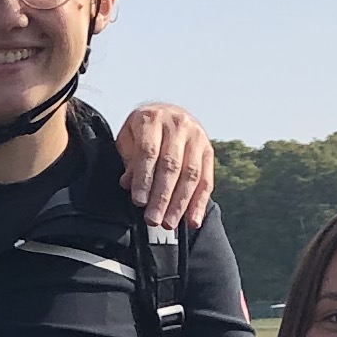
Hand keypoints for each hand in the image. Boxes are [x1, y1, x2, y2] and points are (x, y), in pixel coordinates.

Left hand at [112, 103, 213, 231]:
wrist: (168, 113)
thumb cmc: (143, 131)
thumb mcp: (128, 139)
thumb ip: (129, 160)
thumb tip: (129, 184)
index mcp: (152, 118)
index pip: (149, 152)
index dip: (144, 178)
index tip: (139, 202)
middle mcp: (177, 124)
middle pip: (171, 165)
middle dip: (161, 196)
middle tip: (153, 220)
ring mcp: (196, 136)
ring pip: (190, 174)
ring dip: (180, 203)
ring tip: (169, 224)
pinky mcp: (209, 150)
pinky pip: (206, 180)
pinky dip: (199, 203)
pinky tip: (192, 220)